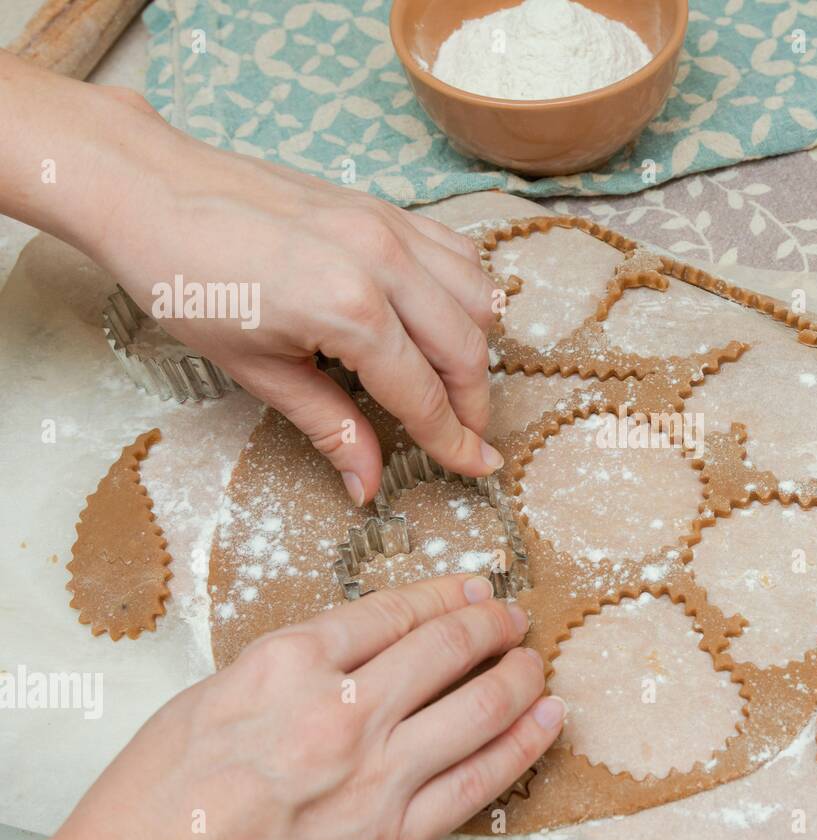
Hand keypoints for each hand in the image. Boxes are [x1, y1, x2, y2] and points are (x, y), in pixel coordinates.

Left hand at [0, 54, 501, 503]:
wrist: (150, 190)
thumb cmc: (187, 279)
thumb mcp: (256, 368)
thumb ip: (327, 425)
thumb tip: (367, 483)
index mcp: (350, 310)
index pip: (422, 393)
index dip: (452, 439)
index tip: (476, 466)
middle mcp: (384, 263)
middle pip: (464, 348)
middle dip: (473, 402)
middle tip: (466, 436)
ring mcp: (389, 226)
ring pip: (476, 295)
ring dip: (476, 346)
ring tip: (456, 381)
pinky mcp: (383, 207)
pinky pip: (456, 251)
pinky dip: (466, 290)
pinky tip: (445, 317)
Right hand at [19, 576, 563, 839]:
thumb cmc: (157, 799)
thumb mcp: (213, 695)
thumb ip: (294, 664)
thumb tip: (361, 646)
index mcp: (288, 666)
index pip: (392, 612)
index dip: (444, 594)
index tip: (470, 587)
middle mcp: (341, 714)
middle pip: (446, 649)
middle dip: (491, 626)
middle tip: (511, 618)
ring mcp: (374, 779)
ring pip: (480, 708)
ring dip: (520, 676)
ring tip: (533, 662)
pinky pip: (481, 781)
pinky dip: (524, 744)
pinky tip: (546, 719)